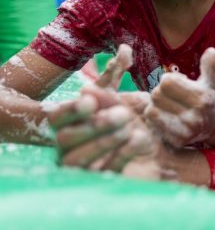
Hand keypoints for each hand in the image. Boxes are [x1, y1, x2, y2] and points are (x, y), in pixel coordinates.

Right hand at [48, 45, 159, 177]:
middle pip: (65, 139)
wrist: (144, 154)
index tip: (90, 99)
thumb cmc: (120, 118)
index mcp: (65, 125)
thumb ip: (117, 73)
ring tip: (130, 126)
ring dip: (104, 141)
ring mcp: (80, 167)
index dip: (71, 109)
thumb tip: (126, 49)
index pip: (56, 118)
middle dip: (93, 125)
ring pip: (79, 159)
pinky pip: (105, 172)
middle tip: (122, 114)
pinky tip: (140, 139)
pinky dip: (122, 155)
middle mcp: (66, 147)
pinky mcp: (100, 181)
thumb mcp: (117, 94)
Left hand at [145, 47, 214, 147]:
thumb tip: (212, 52)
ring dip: (155, 105)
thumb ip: (210, 65)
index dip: (168, 79)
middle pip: (156, 95)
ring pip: (151, 110)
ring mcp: (185, 130)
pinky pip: (152, 124)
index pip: (167, 82)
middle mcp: (195, 116)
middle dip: (160, 92)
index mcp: (202, 98)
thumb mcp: (212, 80)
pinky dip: (155, 118)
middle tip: (169, 96)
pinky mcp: (176, 141)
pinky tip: (164, 117)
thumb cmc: (210, 97)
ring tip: (165, 106)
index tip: (175, 83)